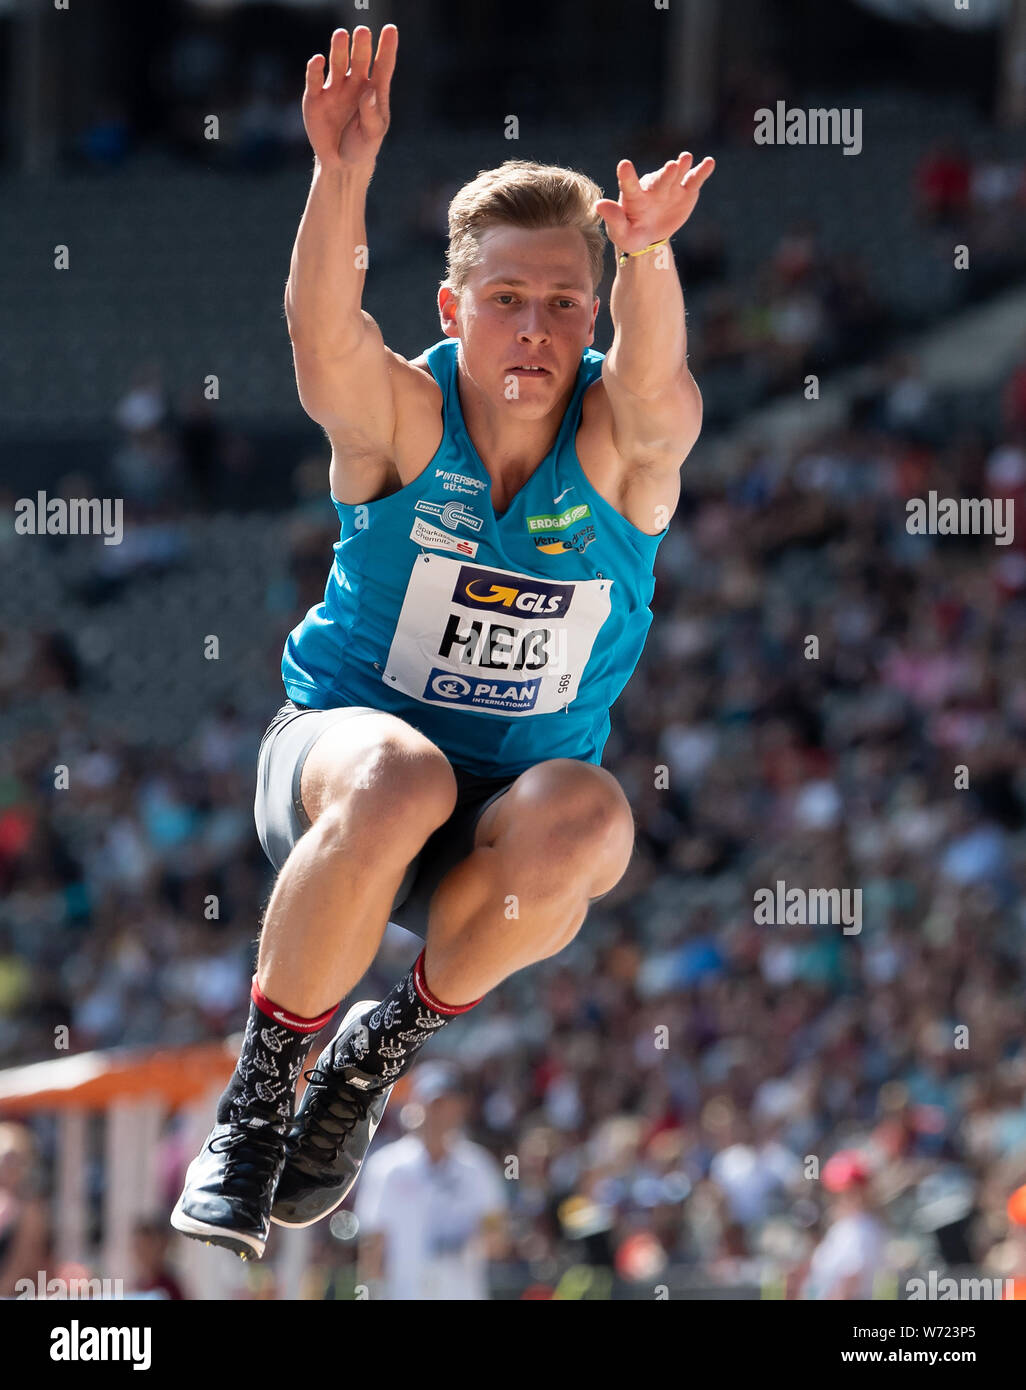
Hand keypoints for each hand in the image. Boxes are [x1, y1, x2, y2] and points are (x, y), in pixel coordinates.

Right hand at [303, 25, 396, 170]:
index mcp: (374, 90)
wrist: (340, 163)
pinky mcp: (315, 97)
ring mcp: (335, 88)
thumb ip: (372, 114)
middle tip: (362, 32)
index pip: (382, 65)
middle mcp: (354, 84)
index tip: (391, 29)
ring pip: (337, 63)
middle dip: (361, 46)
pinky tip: (319, 60)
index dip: (387, 48)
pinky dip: (315, 69)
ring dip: (339, 49)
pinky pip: (314, 79)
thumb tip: (368, 91)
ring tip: (341, 35)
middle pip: (359, 59)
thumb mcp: (373, 135)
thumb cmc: (363, 147)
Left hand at [594, 153, 714, 255]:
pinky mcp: (686, 190)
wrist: (651, 236)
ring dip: (681, 167)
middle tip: (671, 167)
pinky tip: (709, 163)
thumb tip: (599, 205)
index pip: (629, 186)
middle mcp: (652, 187)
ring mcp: (670, 186)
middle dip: (665, 174)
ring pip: (677, 175)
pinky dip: (701, 171)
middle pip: (659, 180)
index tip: (624, 165)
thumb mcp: (621, 233)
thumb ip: (613, 219)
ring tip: (685, 159)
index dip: (627, 176)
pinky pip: (694, 180)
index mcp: (634, 197)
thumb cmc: (631, 234)